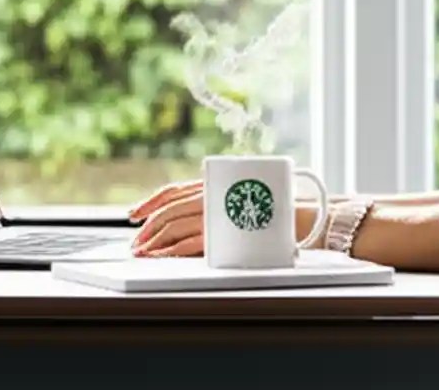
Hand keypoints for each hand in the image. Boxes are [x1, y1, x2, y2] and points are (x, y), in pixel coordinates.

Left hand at [128, 179, 330, 256]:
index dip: (150, 202)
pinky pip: (189, 244)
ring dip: (154, 241)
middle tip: (136, 241)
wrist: (303, 218)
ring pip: (175, 227)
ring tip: (143, 252)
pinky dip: (170, 251)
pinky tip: (161, 257)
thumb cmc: (274, 210)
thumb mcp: (241, 197)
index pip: (173, 190)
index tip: (135, 213)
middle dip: (147, 227)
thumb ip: (217, 202)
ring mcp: (217, 213)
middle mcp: (212, 193)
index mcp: (214, 182)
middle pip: (169, 209)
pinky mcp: (223, 234)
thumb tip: (187, 219)